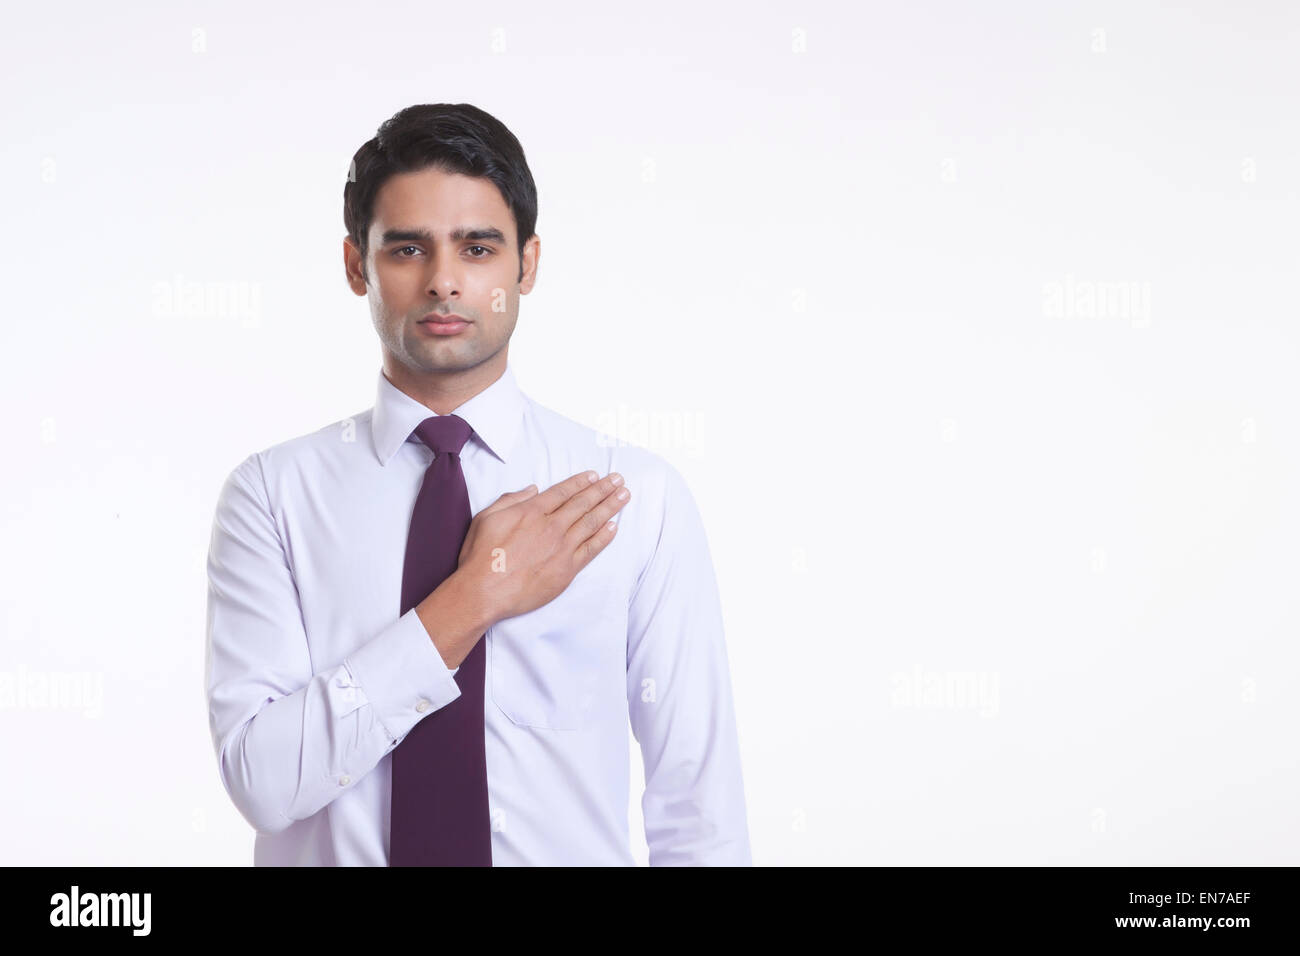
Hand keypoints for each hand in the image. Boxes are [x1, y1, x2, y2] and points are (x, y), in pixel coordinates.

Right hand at [454, 471, 630, 624]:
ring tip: (624, 496)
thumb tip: (533, 489)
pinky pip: (591, 550)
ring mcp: (561, 548)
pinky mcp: (567, 570)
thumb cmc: (480, 556)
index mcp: (532, 511)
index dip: (581, 482)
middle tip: (618, 480)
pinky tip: (614, 527)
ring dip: (610, 507)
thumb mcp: (486, 517)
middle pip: (583, 503)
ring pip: (591, 523)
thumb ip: (511, 499)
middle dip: (603, 489)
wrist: (484, 590)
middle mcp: (551, 526)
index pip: (563, 492)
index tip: (595, 475)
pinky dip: (604, 537)